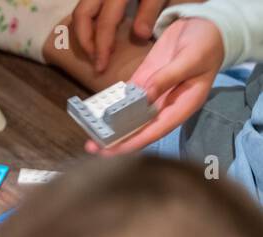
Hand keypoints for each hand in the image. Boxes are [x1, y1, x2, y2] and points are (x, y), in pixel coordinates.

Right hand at [72, 0, 165, 72]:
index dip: (102, 47)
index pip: (105, 23)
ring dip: (84, 31)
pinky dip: (89, 21)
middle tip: (94, 59)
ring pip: (81, 9)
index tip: (101, 67)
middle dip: (85, 40)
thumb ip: (151, 10)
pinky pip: (88, 5)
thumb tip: (140, 35)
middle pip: (82, 15)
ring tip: (94, 48)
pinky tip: (98, 31)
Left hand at [88, 17, 223, 155]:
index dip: (136, 141)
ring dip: (110, 126)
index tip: (116, 149)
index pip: (157, 130)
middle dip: (117, 140)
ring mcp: (152, 96)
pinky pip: (125, 99)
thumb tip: (146, 95)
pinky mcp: (142, 84)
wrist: (201, 26)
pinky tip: (94, 114)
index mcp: (183, 105)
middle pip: (140, 129)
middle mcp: (166, 106)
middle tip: (93, 147)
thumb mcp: (191, 58)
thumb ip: (169, 77)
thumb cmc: (206, 43)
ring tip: (90, 134)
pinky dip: (111, 106)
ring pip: (129, 117)